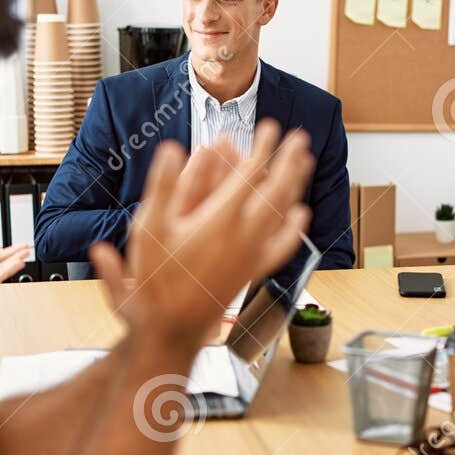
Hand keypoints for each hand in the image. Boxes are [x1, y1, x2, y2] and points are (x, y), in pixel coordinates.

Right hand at [90, 120, 313, 350]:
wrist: (172, 327)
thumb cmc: (157, 278)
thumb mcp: (149, 227)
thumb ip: (162, 185)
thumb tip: (171, 149)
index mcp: (221, 218)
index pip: (251, 173)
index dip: (264, 147)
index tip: (271, 127)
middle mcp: (245, 234)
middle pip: (277, 188)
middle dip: (290, 160)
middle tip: (300, 137)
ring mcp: (254, 254)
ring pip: (285, 212)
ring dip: (296, 184)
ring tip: (305, 163)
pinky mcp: (254, 270)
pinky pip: (283, 245)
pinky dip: (295, 226)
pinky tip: (301, 215)